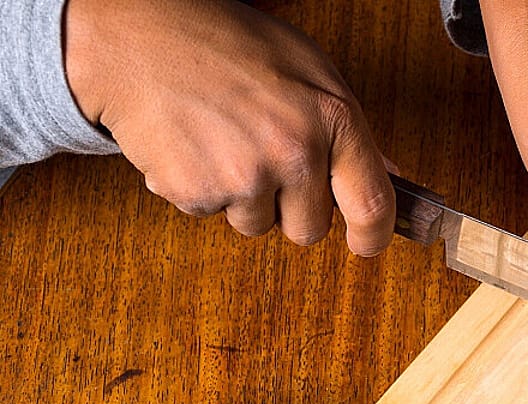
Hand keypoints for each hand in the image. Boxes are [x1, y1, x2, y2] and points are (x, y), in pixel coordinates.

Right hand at [63, 0, 394, 255]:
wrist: (138, 35)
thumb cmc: (225, 44)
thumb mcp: (307, 69)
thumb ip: (346, 129)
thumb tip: (387, 175)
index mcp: (332, 118)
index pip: (372, 204)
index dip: (372, 235)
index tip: (365, 242)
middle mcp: (294, 151)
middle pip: (310, 230)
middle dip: (291, 209)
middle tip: (264, 159)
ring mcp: (244, 176)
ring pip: (257, 226)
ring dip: (242, 198)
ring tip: (222, 141)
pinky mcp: (197, 192)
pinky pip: (210, 215)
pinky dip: (201, 189)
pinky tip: (193, 145)